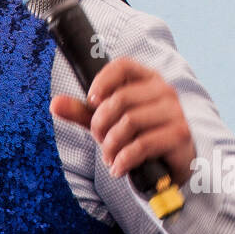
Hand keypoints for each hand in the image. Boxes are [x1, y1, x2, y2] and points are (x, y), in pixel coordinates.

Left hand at [49, 57, 195, 187]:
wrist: (171, 165)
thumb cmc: (139, 136)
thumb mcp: (109, 121)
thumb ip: (84, 112)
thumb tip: (55, 103)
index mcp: (148, 79)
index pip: (122, 65)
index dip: (102, 81)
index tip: (91, 102)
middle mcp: (164, 91)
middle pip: (120, 98)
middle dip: (101, 123)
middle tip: (99, 139)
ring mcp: (174, 112)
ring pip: (130, 122)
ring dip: (111, 144)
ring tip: (109, 156)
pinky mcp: (179, 135)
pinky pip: (142, 145)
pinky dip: (123, 159)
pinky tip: (118, 168)